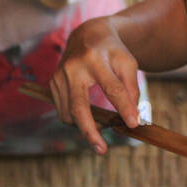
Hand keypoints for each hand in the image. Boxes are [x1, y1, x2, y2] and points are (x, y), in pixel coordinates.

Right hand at [48, 16, 139, 153]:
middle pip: (80, 107)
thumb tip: (133, 117)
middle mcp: (73, 68)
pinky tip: (88, 118)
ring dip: (85, 126)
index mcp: (96, 60)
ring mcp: (59, 76)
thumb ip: (131, 89)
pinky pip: (64, 111)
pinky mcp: (53, 83)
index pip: (112, 88)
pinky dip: (76, 120)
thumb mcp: (127, 63)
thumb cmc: (112, 52)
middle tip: (102, 150)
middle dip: (90, 131)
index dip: (124, 108)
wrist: (87, 36)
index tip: (133, 124)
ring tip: (101, 129)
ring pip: (70, 113)